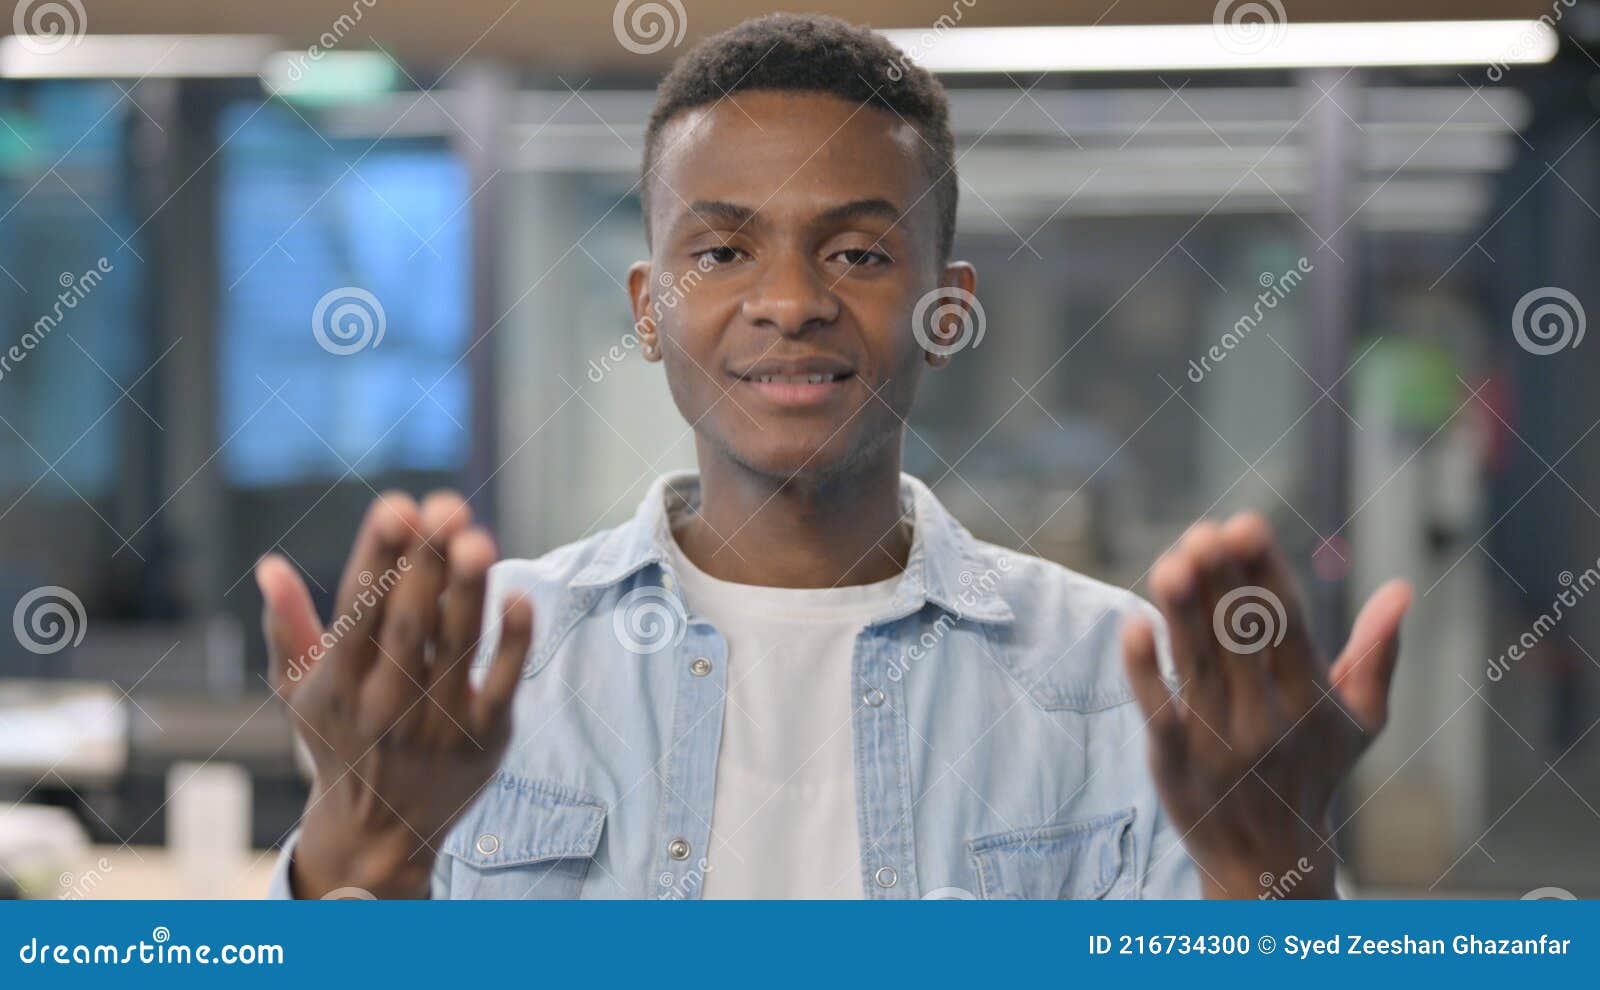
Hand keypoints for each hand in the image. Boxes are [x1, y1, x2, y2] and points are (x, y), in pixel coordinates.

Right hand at [255, 491, 531, 898]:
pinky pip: (503, 683)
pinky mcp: (485, 737)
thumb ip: (289, 628)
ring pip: (456, 646)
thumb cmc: (340, 743)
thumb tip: (270, 566)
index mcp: (337, 684)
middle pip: (409, 623)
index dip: (377, 556)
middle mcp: (385, 704)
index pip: (359, 609)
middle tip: (445, 505)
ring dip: (469, 590)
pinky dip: (513, 642)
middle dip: (425, 562)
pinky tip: (519, 597)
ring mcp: (438, 723)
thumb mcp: (300, 693)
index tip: (395, 505)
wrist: (377, 835)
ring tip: (478, 537)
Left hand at [1121, 512, 1411, 898]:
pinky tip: (1133, 624)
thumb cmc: (1314, 774)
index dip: (1264, 573)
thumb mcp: (1359, 721)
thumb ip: (1378, 652)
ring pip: (1198, 665)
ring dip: (1182, 613)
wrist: (1269, 862)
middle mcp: (1266, 716)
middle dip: (1221, 583)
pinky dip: (1144, 669)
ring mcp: (1218, 739)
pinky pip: (1157, 709)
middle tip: (1203, 532)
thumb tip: (1403, 588)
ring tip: (1170, 562)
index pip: (1286, 624)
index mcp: (1310, 697)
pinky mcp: (1175, 759)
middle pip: (1240, 639)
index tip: (1246, 524)